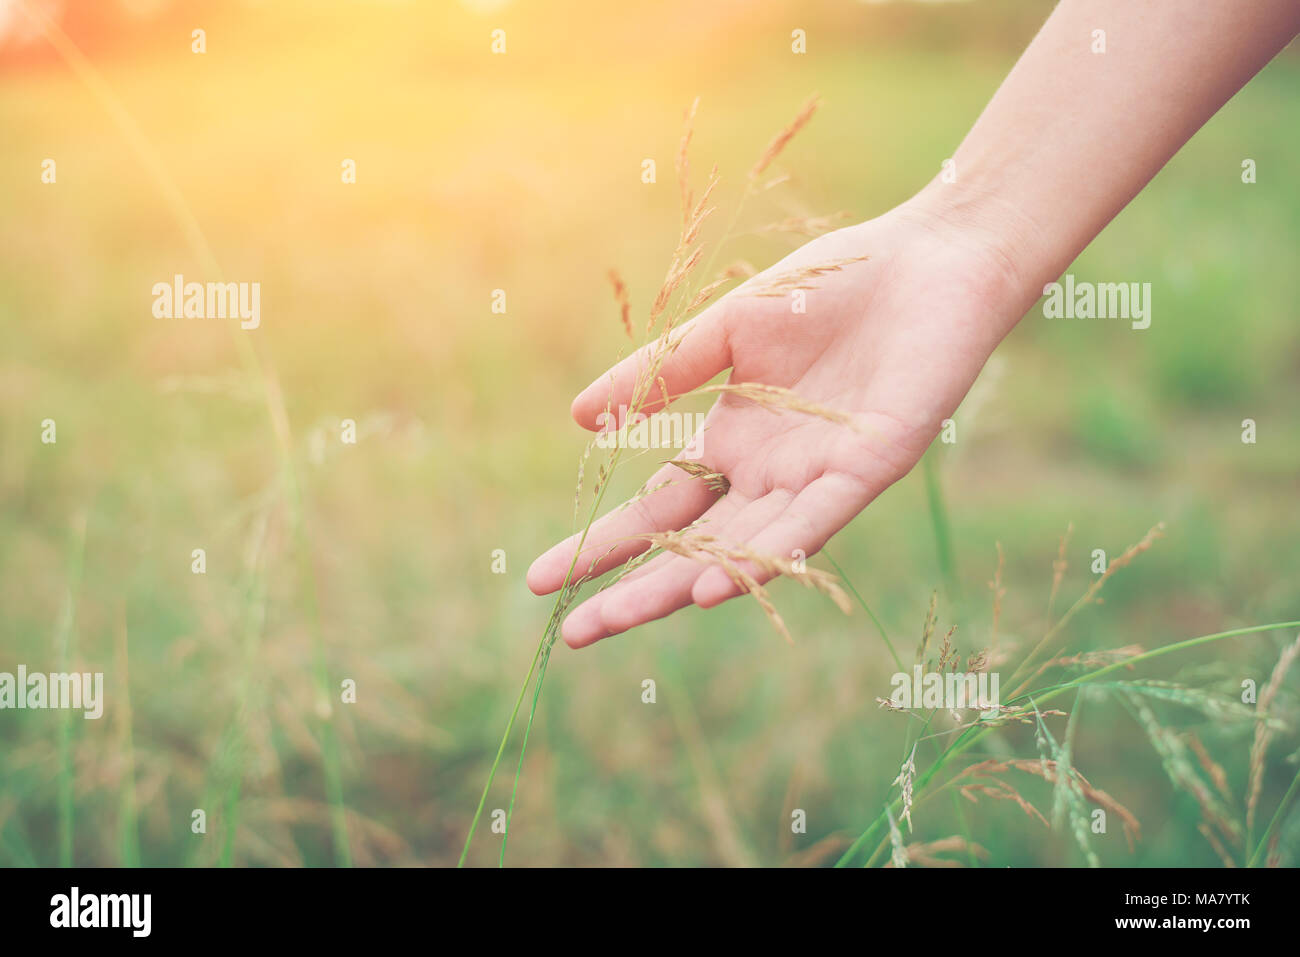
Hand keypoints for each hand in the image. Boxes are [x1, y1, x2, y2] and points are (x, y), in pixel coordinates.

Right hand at [527, 199, 1034, 647]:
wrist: (929, 260)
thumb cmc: (831, 287)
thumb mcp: (726, 329)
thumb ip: (658, 374)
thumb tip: (577, 419)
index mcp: (734, 440)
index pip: (658, 510)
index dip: (602, 545)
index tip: (540, 579)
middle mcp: (769, 474)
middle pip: (690, 547)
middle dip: (630, 589)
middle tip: (570, 635)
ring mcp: (815, 479)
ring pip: (739, 550)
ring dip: (679, 587)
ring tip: (617, 621)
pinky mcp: (866, 470)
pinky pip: (810, 522)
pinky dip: (766, 553)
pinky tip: (715, 585)